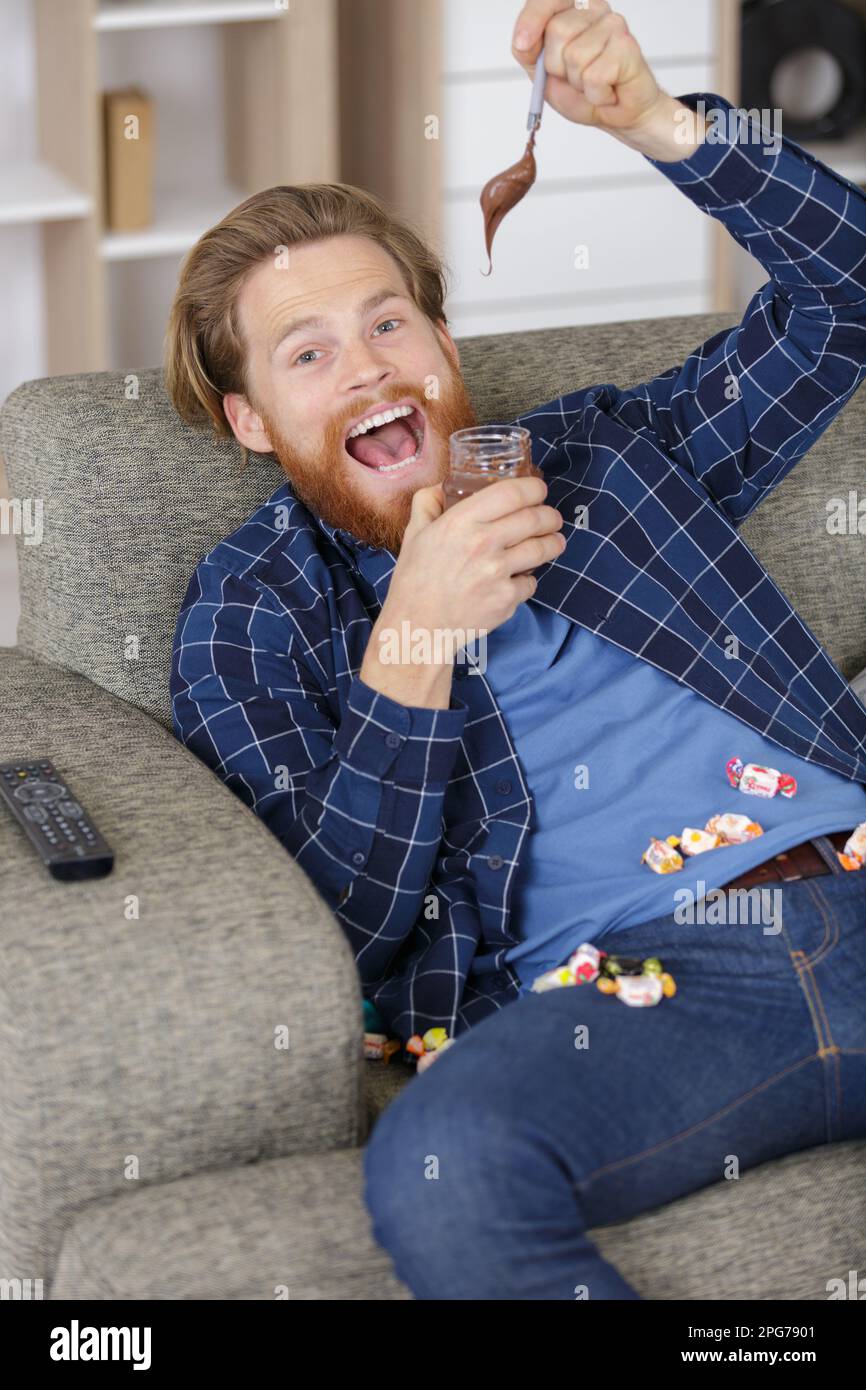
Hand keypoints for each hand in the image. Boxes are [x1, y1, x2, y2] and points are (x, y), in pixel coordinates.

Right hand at [370, 475, 565, 669]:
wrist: (418, 626)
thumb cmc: (414, 580)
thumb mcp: (413, 534)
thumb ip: (427, 504)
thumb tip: (441, 487)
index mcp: (461, 522)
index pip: (512, 493)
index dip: (533, 488)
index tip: (538, 490)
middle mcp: (482, 543)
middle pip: (536, 518)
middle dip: (550, 516)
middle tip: (551, 518)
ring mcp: (497, 573)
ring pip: (543, 548)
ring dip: (554, 542)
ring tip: (553, 541)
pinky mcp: (506, 599)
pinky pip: (531, 582)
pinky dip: (528, 579)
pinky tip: (520, 578)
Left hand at [511, 0, 687, 152]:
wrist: (617, 115)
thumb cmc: (584, 91)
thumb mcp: (544, 73)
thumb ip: (528, 52)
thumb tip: (523, 41)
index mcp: (573, 9)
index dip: (533, 18)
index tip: (523, 43)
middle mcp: (595, 10)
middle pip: (558, 30)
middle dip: (558, 66)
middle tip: (576, 77)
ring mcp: (613, 24)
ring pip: (575, 56)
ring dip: (579, 83)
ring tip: (593, 84)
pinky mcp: (627, 45)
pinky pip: (594, 76)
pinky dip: (596, 94)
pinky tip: (607, 91)